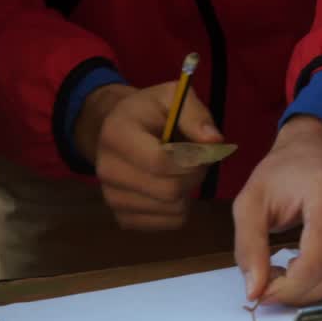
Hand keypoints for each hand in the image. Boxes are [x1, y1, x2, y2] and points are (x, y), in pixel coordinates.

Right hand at [75, 82, 222, 229]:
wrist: (118, 130)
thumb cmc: (151, 112)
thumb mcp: (173, 97)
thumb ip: (195, 114)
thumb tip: (215, 141)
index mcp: (116, 135)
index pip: (160, 162)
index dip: (193, 160)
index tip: (204, 150)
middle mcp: (107, 170)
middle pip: (168, 190)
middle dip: (194, 176)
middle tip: (197, 161)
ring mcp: (113, 198)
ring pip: (172, 208)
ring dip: (189, 191)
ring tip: (182, 171)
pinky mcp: (124, 218)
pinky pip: (170, 223)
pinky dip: (182, 208)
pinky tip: (173, 186)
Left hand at [233, 116, 321, 305]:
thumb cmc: (284, 174)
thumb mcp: (250, 203)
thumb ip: (248, 247)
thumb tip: (255, 291)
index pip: (315, 263)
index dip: (287, 288)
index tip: (263, 292)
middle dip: (300, 293)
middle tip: (274, 287)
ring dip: (315, 290)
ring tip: (291, 274)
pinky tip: (313, 267)